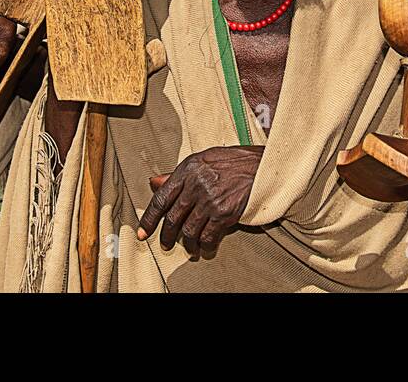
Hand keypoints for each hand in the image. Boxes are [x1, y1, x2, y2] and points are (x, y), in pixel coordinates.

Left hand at [137, 145, 263, 259]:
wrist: (265, 166)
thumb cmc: (234, 161)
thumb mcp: (203, 160)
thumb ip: (177, 174)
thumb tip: (154, 183)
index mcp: (188, 169)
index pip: (161, 198)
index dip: (150, 218)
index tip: (143, 232)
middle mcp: (196, 185)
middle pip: (173, 218)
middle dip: (167, 236)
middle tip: (166, 244)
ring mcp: (210, 200)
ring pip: (189, 231)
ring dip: (187, 244)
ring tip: (189, 248)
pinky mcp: (224, 213)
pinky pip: (208, 236)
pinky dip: (206, 245)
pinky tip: (206, 247)